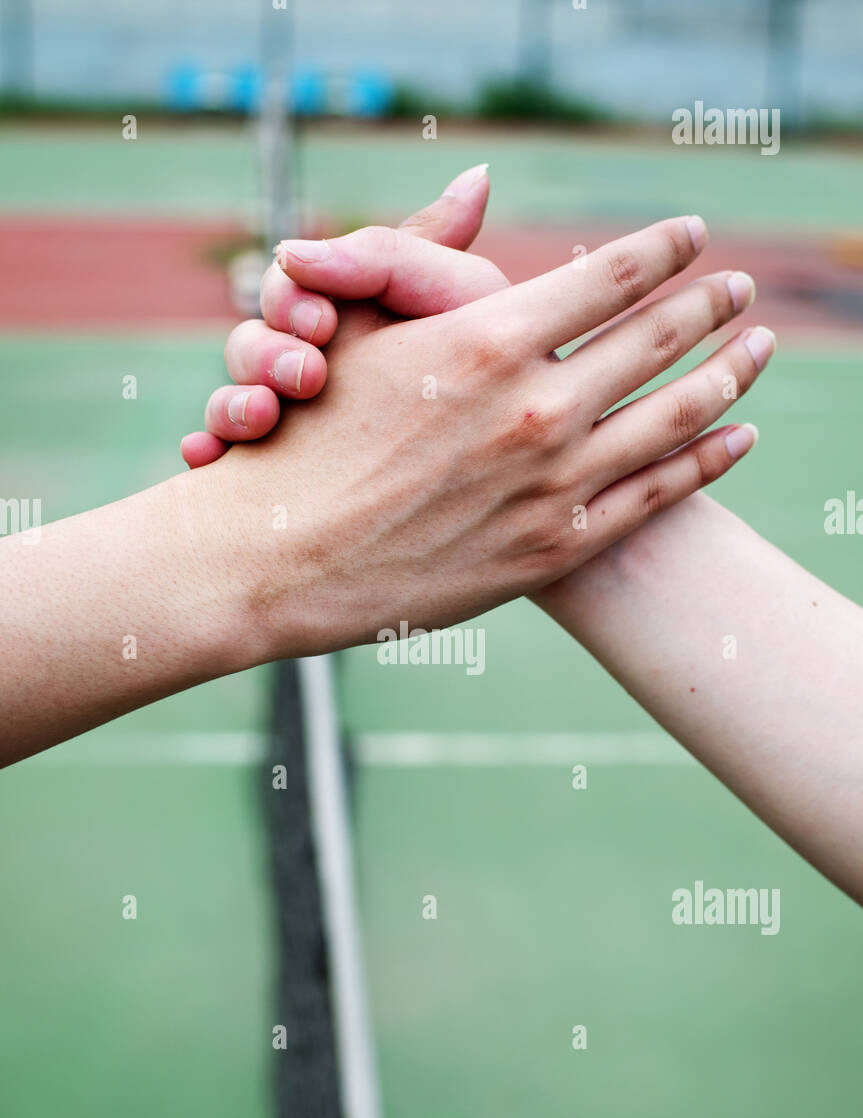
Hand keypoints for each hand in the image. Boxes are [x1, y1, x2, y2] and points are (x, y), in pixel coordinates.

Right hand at [181, 164, 496, 465]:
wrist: (503, 493)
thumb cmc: (498, 377)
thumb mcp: (463, 305)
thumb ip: (429, 246)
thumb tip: (479, 176)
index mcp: (345, 312)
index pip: (290, 286)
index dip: (292, 298)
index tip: (324, 324)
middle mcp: (314, 368)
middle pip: (249, 346)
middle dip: (264, 355)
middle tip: (306, 377)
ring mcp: (294, 431)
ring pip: (228, 406)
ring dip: (230, 406)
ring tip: (261, 421)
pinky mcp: (277, 484)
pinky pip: (219, 468)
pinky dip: (204, 455)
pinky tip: (204, 458)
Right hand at [202, 215, 770, 658]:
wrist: (281, 560)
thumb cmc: (306, 437)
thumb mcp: (358, 326)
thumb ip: (428, 245)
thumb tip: (483, 176)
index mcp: (489, 341)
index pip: (611, 274)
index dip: (662, 247)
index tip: (693, 235)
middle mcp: (534, 409)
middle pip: (659, 337)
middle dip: (711, 302)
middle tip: (742, 286)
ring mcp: (553, 484)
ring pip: (675, 416)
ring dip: (730, 374)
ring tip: (759, 349)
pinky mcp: (556, 548)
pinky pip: (657, 495)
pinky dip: (708, 460)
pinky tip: (738, 436)